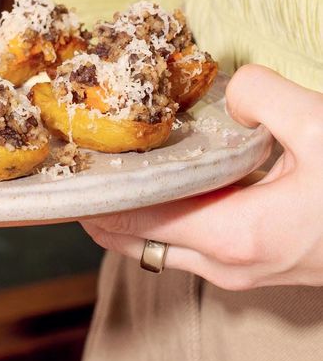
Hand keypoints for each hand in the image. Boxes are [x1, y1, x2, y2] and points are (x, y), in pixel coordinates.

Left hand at [81, 64, 322, 289]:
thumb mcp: (322, 127)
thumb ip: (262, 95)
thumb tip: (230, 90)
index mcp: (231, 235)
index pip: (128, 220)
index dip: (89, 191)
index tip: (63, 156)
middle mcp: (227, 265)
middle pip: (132, 237)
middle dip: (100, 198)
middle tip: (76, 149)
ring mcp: (242, 271)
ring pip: (160, 242)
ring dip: (130, 206)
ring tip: (112, 156)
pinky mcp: (258, 262)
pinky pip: (190, 239)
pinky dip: (164, 211)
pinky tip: (168, 171)